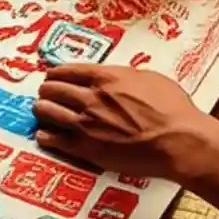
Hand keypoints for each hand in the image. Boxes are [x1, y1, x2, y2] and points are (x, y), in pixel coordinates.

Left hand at [33, 63, 217, 180]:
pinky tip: (44, 135)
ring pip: (47, 112)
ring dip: (42, 110)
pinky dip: (46, 135)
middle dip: (47, 90)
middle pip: (53, 89)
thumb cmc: (173, 110)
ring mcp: (85, 124)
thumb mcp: (151, 79)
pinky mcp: (86, 149)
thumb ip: (127, 76)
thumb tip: (119, 77)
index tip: (52, 75)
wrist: (178, 141)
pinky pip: (54, 139)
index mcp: (107, 77)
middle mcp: (91, 97)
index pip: (68, 70)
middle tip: (45, 93)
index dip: (56, 72)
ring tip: (41, 111)